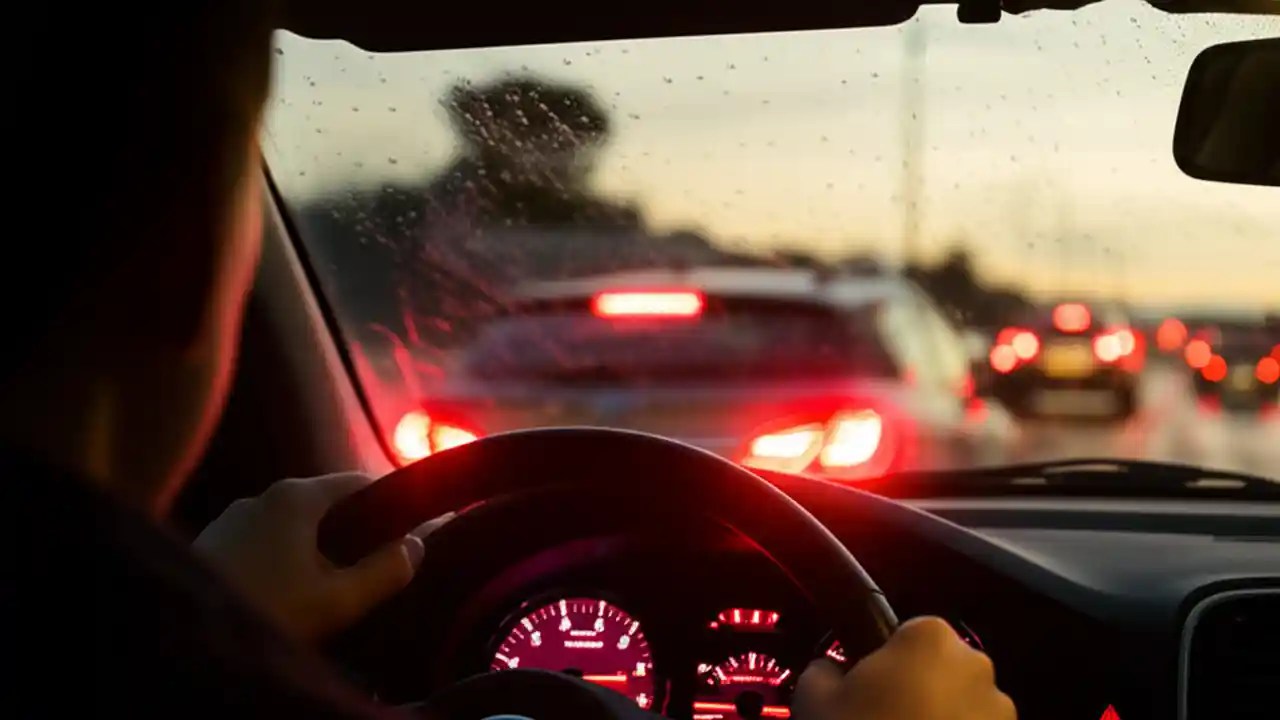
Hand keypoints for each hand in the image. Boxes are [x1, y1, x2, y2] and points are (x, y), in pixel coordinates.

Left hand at [193, 473, 446, 641]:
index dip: (391, 506)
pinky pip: (263, 540)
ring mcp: (232, 517)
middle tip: (370, 569)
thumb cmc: (267, 610)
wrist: (178, 635)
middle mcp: (263, 495)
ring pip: (292, 525)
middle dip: (352, 533)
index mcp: (297, 496)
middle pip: (326, 505)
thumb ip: (386, 572)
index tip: (408, 534)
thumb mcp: (338, 601)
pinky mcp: (212, 541)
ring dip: (314, 548)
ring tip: (327, 587)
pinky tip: (287, 591)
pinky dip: (283, 557)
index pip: (360, 483)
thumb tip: (416, 547)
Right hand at [793, 617, 1014, 719]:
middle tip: (883, 719)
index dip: (884, 659)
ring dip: (941, 718)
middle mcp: (975, 664)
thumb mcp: (814, 698)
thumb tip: (831, 671)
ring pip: (963, 705)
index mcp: (929, 637)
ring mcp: (1002, 710)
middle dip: (918, 688)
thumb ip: (823, 670)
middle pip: (940, 668)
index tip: (867, 688)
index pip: (906, 631)